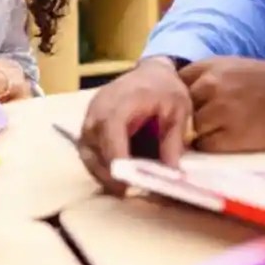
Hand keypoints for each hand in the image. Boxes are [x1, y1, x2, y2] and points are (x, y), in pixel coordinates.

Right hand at [78, 57, 192, 194]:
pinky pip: (88, 150)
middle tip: (126, 193)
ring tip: (122, 188)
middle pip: (92, 148)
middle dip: (106, 174)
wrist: (151, 71)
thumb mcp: (178, 111)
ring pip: (86, 153)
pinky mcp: (89, 125)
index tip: (128, 185)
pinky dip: (100, 165)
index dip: (116, 161)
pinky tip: (117, 176)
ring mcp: (90, 117)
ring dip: (101, 172)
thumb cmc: (165, 89)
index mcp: (120, 102)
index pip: (110, 133)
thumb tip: (171, 174)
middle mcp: (97, 110)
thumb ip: (173, 141)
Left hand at [180, 57, 264, 152]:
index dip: (179, 96)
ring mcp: (219, 111)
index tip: (184, 106)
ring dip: (199, 134)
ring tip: (219, 132)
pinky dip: (212, 147)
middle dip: (187, 116)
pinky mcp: (230, 136)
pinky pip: (205, 146)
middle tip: (198, 124)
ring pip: (190, 128)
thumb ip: (210, 77)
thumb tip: (184, 93)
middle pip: (181, 107)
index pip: (176, 82)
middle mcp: (211, 86)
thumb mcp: (237, 68)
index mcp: (212, 66)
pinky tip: (229, 142)